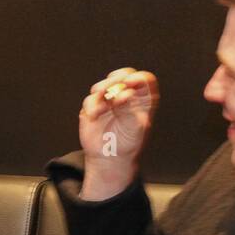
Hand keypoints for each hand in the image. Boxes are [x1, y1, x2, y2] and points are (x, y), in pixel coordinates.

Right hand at [78, 68, 159, 199]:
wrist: (109, 158)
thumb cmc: (128, 143)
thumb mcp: (135, 127)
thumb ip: (130, 109)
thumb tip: (124, 93)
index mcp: (143, 99)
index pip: (144, 80)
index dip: (137, 78)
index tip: (129, 83)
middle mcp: (126, 96)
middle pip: (123, 76)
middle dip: (116, 79)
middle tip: (111, 87)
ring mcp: (109, 100)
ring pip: (104, 84)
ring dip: (102, 88)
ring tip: (103, 101)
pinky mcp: (94, 107)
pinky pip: (90, 100)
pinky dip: (92, 106)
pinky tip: (95, 116)